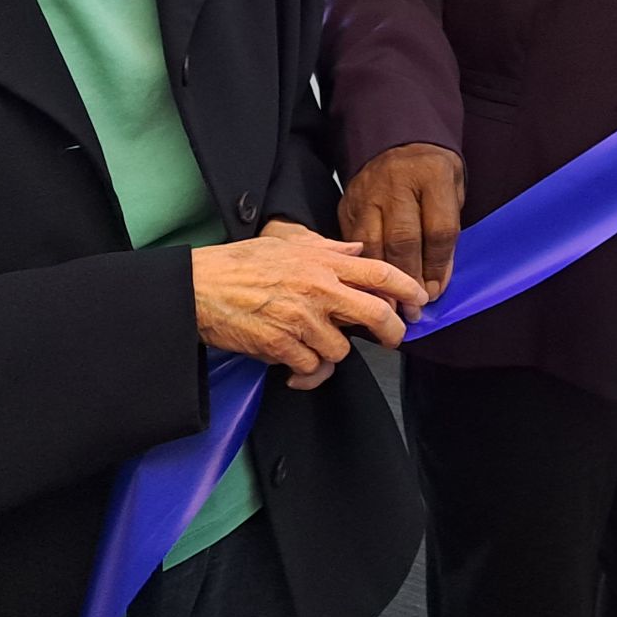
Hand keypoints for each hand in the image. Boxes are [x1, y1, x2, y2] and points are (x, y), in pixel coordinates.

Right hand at [192, 223, 425, 390]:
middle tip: (392, 339)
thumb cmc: (240, 263)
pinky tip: (293, 367)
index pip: (382, 273)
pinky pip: (311, 368)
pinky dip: (306, 372)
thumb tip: (358, 249)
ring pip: (341, 350)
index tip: (418, 303)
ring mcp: (301, 320)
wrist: (198, 287)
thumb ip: (328, 248)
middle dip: (392, 332)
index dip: (408, 289)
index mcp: (324, 262)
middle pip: (377, 315)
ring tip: (313, 347)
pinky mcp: (281, 346)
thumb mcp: (288, 244)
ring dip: (331, 353)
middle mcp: (319, 290)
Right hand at [337, 143, 464, 302]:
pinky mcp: (347, 204)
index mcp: (432, 175)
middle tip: (414, 309)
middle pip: (403, 240)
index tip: (436, 291)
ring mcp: (367, 194)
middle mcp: (397, 183)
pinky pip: (353, 242)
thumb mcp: (452, 188)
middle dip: (409, 280)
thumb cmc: (431, 171)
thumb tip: (438, 278)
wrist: (395, 141)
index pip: (438, 229)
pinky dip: (361, 269)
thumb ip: (447, 229)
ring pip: (374, 244)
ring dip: (381, 282)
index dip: (438, 265)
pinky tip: (367, 288)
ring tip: (390, 307)